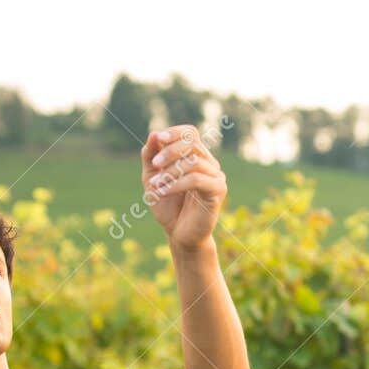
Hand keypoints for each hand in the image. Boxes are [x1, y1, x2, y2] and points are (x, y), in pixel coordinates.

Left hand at [141, 125, 226, 250]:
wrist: (180, 235)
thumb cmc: (168, 207)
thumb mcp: (152, 179)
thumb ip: (151, 157)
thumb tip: (154, 134)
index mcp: (196, 157)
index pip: (190, 133)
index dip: (175, 133)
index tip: (158, 139)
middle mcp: (209, 164)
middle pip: (192, 143)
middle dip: (170, 151)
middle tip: (154, 165)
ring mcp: (216, 176)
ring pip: (193, 162)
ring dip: (170, 172)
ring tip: (155, 185)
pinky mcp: (218, 191)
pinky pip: (197, 179)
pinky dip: (176, 184)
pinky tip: (162, 192)